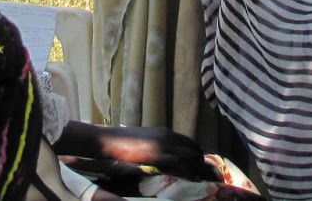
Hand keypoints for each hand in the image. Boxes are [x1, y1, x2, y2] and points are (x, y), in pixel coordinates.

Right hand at [96, 126, 210, 181]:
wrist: (109, 141)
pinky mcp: (158, 155)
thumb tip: (164, 156)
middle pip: (193, 149)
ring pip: (190, 156)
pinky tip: (189, 179)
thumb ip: (156, 144)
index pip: (189, 142)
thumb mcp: (144, 140)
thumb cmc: (122, 142)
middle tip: (202, 174)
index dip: (196, 154)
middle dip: (200, 162)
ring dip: (196, 168)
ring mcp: (163, 145)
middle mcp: (167, 136)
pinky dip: (187, 171)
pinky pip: (180, 163)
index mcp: (165, 132)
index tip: (199, 165)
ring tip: (199, 179)